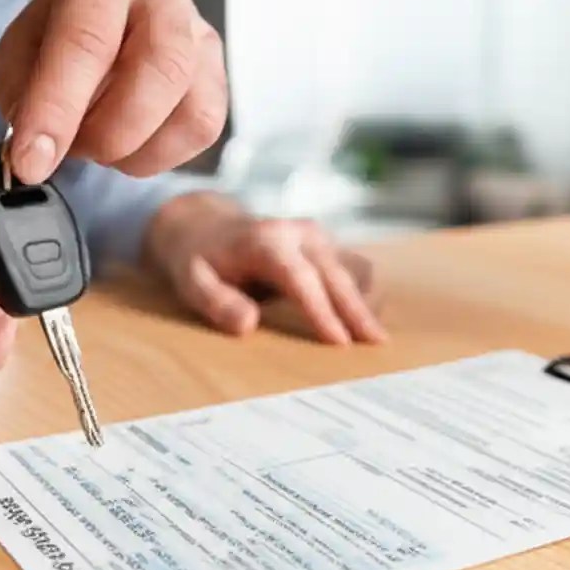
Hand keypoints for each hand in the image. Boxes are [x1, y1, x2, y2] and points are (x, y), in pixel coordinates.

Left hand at [0, 0, 227, 183]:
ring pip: (191, 112)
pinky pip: (202, 130)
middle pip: (158, 73)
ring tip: (102, 141)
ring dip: (136, 150)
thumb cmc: (71, 23)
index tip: (31, 161)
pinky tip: (134, 139)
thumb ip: (23, 95)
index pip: (85, 41)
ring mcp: (200, 36)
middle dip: (107, 135)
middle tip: (73, 148)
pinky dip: (161, 153)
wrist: (115, 9)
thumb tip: (36, 154)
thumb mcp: (25, 45)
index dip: (56, 110)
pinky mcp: (217, 75)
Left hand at [147, 193, 386, 344]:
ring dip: (366, 302)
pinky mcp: (326, 243)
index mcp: (266, 241)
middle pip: (336, 274)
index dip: (321, 310)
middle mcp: (298, 233)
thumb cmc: (201, 260)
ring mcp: (316, 236)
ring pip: (354, 269)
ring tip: (376, 336)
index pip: (300, 277)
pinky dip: (364, 292)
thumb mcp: (192, 281)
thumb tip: (248, 324)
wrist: (208, 226)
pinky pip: (355, 267)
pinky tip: (366, 319)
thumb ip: (217, 302)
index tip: (339, 340)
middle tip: (376, 343)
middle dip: (357, 310)